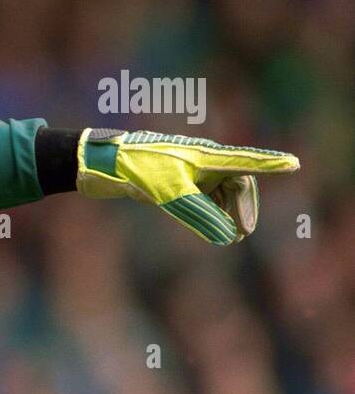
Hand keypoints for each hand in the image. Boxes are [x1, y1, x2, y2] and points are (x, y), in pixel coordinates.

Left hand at [76, 128, 299, 244]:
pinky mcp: (173, 178)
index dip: (271, 165)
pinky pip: (202, 194)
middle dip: (243, 208)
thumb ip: (200, 215)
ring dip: (227, 211)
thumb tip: (227, 237)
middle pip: (236, 181)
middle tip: (244, 234)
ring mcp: (187, 168)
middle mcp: (202, 159)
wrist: (100, 164)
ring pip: (219, 190)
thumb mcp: (170, 195)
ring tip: (231, 235)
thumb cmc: (137, 171)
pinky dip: (210, 210)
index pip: (246, 161)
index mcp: (207, 156)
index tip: (294, 164)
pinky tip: (209, 225)